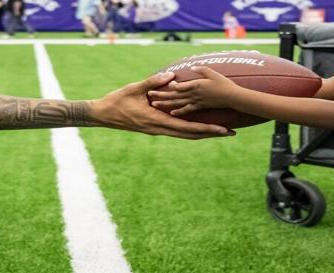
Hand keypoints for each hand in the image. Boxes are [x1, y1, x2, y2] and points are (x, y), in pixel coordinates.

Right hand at [90, 72, 234, 139]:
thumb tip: (171, 76)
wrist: (103, 115)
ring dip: (203, 133)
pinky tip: (199, 127)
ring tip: (220, 131)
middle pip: (191, 135)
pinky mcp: (156, 127)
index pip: (187, 127)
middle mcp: (160, 129)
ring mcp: (158, 130)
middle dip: (211, 134)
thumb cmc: (117, 101)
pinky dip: (191, 130)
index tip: (223, 129)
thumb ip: (153, 82)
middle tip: (230, 133)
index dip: (207, 128)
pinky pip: (177, 131)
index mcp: (157, 121)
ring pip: (185, 135)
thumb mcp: (134, 89)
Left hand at [145, 67, 239, 117]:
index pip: (178, 86)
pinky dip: (179, 111)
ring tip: (155, 103)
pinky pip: (187, 110)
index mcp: (196, 85)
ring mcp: (196, 101)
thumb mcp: (213, 73)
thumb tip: (192, 68)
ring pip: (178, 103)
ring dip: (166, 103)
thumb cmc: (224, 84)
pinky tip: (171, 112)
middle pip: (174, 95)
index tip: (157, 85)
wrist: (232, 97)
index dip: (167, 86)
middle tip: (149, 94)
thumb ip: (201, 70)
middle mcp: (194, 95)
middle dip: (161, 95)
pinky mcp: (200, 106)